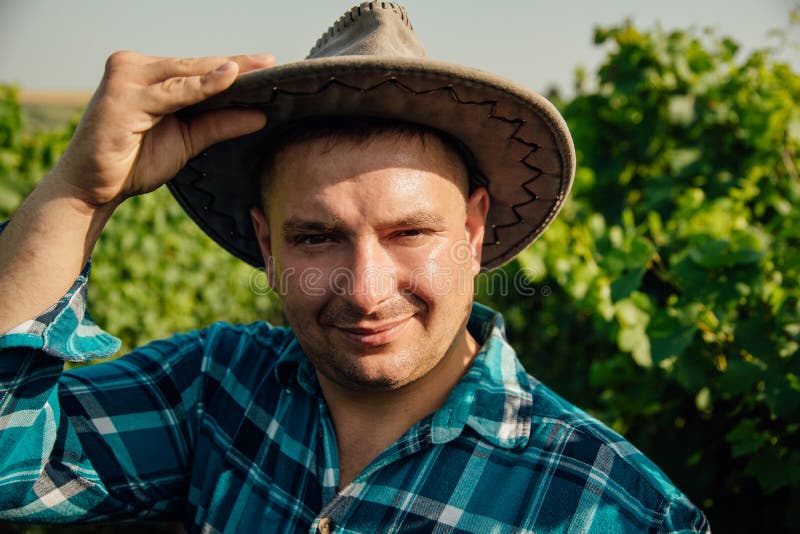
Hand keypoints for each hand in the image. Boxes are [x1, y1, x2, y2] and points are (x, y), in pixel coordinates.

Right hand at [50, 51, 274, 207]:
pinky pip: (173, 92)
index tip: (269, 66)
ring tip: (262, 69)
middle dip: (237, 65)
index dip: (234, 67)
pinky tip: (230, 78)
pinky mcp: (123, 97)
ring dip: (226, 72)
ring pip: (187, 73)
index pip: (198, 68)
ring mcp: (125, 78)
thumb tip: (260, 116)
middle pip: (196, 65)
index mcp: (147, 74)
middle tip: (273, 62)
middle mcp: (133, 67)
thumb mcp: (187, 141)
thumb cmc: (134, 163)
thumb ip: (219, 125)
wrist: (92, 189)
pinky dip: (203, 86)